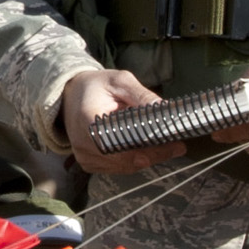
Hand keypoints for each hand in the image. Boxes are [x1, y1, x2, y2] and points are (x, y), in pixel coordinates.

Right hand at [60, 68, 182, 173]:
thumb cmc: (96, 87)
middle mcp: (83, 144)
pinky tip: (148, 151)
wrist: (71, 96)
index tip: (169, 141)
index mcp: (88, 120)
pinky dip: (135, 161)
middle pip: (125, 159)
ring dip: (147, 159)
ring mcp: (85, 157)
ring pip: (124, 167)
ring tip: (169, 147)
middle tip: (177, 147)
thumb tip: (163, 109)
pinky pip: (118, 168)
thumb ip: (141, 94)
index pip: (120, 143)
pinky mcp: (89, 163)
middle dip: (154, 154)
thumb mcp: (120, 81)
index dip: (146, 146)